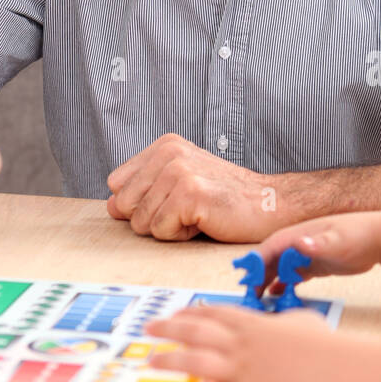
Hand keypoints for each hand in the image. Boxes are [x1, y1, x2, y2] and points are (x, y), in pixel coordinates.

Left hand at [106, 134, 282, 241]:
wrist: (269, 204)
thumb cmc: (226, 198)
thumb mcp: (181, 182)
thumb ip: (145, 188)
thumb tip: (111, 206)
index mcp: (164, 146)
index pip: (116, 185)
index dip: (141, 203)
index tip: (174, 200)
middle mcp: (169, 153)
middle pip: (124, 205)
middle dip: (152, 218)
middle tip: (187, 210)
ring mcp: (178, 172)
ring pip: (141, 222)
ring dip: (170, 228)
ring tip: (198, 214)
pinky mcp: (189, 193)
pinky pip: (161, 231)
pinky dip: (182, 235)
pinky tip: (205, 221)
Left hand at [147, 303, 336, 381]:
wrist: (335, 371)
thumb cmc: (324, 345)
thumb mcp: (299, 320)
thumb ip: (278, 321)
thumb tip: (274, 325)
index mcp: (251, 323)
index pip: (211, 313)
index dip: (189, 313)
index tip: (174, 315)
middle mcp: (239, 345)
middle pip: (194, 333)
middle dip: (168, 329)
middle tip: (148, 328)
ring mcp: (239, 372)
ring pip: (193, 364)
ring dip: (168, 360)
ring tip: (151, 361)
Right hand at [259, 210, 380, 287]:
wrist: (377, 238)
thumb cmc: (357, 235)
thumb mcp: (337, 241)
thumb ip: (318, 243)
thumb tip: (300, 242)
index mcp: (297, 236)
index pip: (268, 250)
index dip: (255, 265)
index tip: (247, 281)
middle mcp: (297, 245)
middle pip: (269, 262)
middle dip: (257, 278)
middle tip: (249, 298)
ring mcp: (305, 256)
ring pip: (279, 270)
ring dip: (267, 283)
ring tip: (258, 300)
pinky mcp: (314, 266)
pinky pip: (292, 277)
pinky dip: (283, 286)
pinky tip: (276, 295)